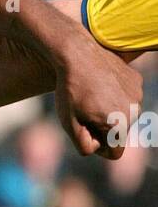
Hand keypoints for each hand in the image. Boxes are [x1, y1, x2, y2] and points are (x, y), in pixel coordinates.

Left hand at [54, 32, 141, 159]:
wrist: (76, 53)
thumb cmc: (70, 91)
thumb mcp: (69, 124)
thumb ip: (83, 145)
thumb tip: (96, 149)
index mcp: (119, 125)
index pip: (115, 153)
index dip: (98, 147)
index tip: (85, 133)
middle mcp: (134, 111)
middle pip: (120, 133)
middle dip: (104, 128)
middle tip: (83, 112)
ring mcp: (137, 94)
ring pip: (124, 114)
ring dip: (110, 112)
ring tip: (90, 97)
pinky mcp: (136, 80)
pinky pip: (126, 97)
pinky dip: (114, 95)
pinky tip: (98, 84)